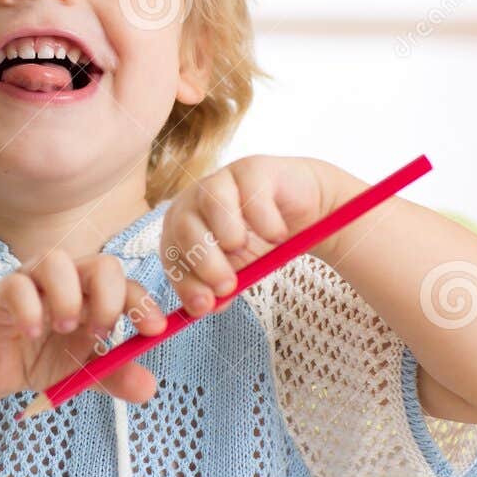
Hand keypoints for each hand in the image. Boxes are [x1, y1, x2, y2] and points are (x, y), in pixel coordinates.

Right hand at [0, 249, 167, 405]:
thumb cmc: (40, 359)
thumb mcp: (83, 373)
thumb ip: (114, 376)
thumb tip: (149, 387)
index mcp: (92, 295)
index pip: (127, 285)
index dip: (144, 304)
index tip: (154, 331)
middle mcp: (67, 281)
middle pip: (102, 264)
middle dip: (110, 299)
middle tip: (99, 334)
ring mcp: (33, 281)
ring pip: (57, 261)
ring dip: (68, 298)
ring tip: (64, 329)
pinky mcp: (2, 292)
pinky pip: (17, 285)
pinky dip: (29, 310)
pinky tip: (32, 334)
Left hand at [160, 156, 338, 315]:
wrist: (304, 210)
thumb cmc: (262, 242)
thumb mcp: (242, 271)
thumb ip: (224, 288)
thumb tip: (209, 307)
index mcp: (182, 229)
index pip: (171, 256)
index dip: (184, 282)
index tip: (204, 308)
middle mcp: (195, 202)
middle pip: (183, 227)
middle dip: (203, 261)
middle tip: (228, 286)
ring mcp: (222, 180)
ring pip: (211, 201)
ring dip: (226, 232)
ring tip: (245, 249)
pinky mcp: (252, 168)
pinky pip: (250, 192)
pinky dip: (263, 219)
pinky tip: (277, 235)